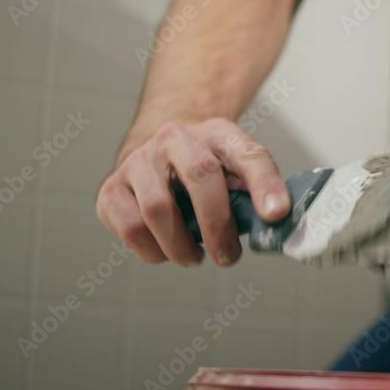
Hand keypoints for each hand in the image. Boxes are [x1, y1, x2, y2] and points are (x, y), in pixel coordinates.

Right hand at [96, 118, 290, 265]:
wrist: (160, 152)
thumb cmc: (206, 168)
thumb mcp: (238, 169)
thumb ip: (260, 192)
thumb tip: (277, 221)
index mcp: (218, 133)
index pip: (248, 154)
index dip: (265, 184)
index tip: (275, 214)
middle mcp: (176, 138)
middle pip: (201, 175)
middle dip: (218, 225)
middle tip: (228, 255)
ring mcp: (140, 160)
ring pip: (158, 208)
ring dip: (181, 245)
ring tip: (195, 256)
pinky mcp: (112, 186)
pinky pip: (129, 226)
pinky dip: (151, 250)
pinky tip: (165, 250)